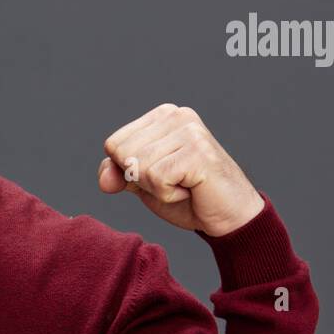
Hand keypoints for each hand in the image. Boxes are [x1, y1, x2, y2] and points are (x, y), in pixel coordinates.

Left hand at [98, 104, 263, 235]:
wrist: (228, 217)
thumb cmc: (188, 197)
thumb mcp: (143, 184)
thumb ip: (118, 174)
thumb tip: (105, 179)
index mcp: (161, 117)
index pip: (113, 144)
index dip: (128, 171)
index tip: (161, 174)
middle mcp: (176, 116)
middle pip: (123, 154)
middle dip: (143, 179)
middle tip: (175, 181)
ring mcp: (189, 131)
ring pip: (139, 167)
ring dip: (158, 188)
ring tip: (185, 184)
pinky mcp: (197, 151)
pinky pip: (157, 178)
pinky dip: (169, 194)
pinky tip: (192, 189)